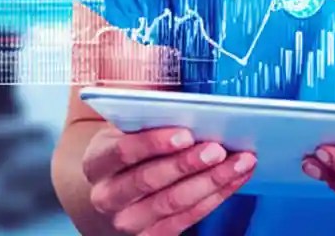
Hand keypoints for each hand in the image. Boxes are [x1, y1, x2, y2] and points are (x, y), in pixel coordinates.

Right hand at [82, 125, 256, 235]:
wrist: (109, 199)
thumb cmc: (124, 157)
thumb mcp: (120, 135)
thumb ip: (145, 124)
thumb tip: (191, 111)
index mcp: (96, 163)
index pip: (123, 152)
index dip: (154, 143)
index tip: (185, 133)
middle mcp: (106, 197)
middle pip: (150, 180)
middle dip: (188, 164)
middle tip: (219, 149)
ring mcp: (127, 223)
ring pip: (173, 202)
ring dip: (211, 181)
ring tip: (239, 162)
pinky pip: (187, 218)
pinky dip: (215, 197)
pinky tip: (234, 179)